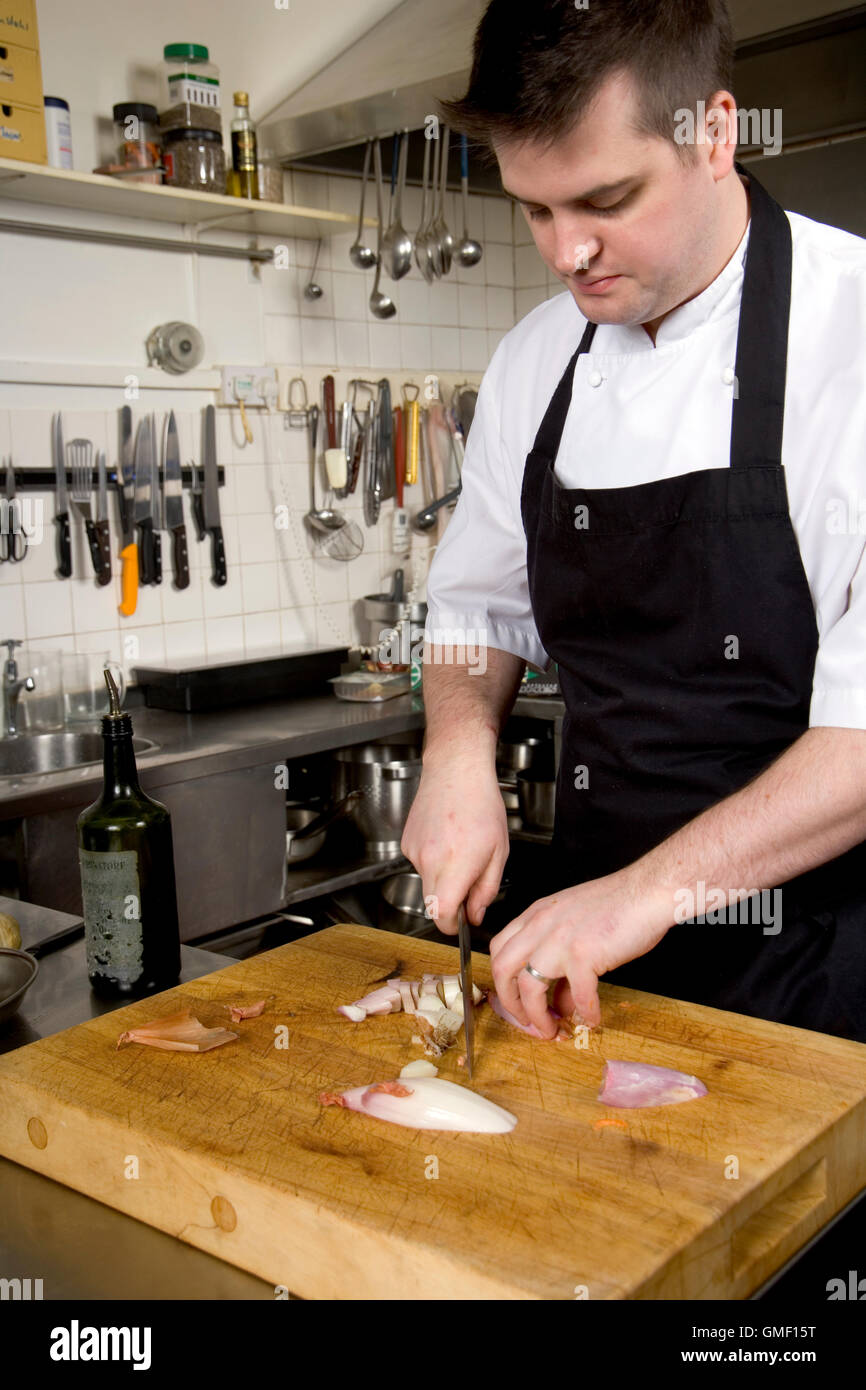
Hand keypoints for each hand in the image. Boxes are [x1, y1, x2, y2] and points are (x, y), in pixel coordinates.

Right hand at [401, 750, 508, 934]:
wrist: (456, 770)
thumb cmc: (481, 804)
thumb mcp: (498, 851)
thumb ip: (486, 890)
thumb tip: (474, 915)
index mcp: (457, 864)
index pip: (442, 914)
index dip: (452, 927)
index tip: (461, 924)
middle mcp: (430, 860)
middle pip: (431, 905)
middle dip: (449, 905)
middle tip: (468, 886)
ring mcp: (415, 852)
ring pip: (426, 884)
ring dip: (442, 879)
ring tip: (459, 850)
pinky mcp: (406, 843)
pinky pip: (420, 865)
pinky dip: (433, 861)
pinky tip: (446, 840)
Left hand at [489, 870, 672, 1035]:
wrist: (648, 890)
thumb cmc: (618, 905)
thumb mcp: (577, 928)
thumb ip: (562, 963)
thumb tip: (561, 1003)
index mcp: (536, 916)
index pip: (499, 949)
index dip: (502, 981)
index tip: (515, 1002)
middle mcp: (541, 925)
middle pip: (502, 969)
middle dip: (510, 1003)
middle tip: (526, 1022)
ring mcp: (560, 939)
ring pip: (528, 986)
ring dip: (537, 1016)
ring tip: (551, 1030)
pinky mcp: (584, 954)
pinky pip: (578, 995)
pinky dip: (585, 1013)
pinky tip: (593, 1019)